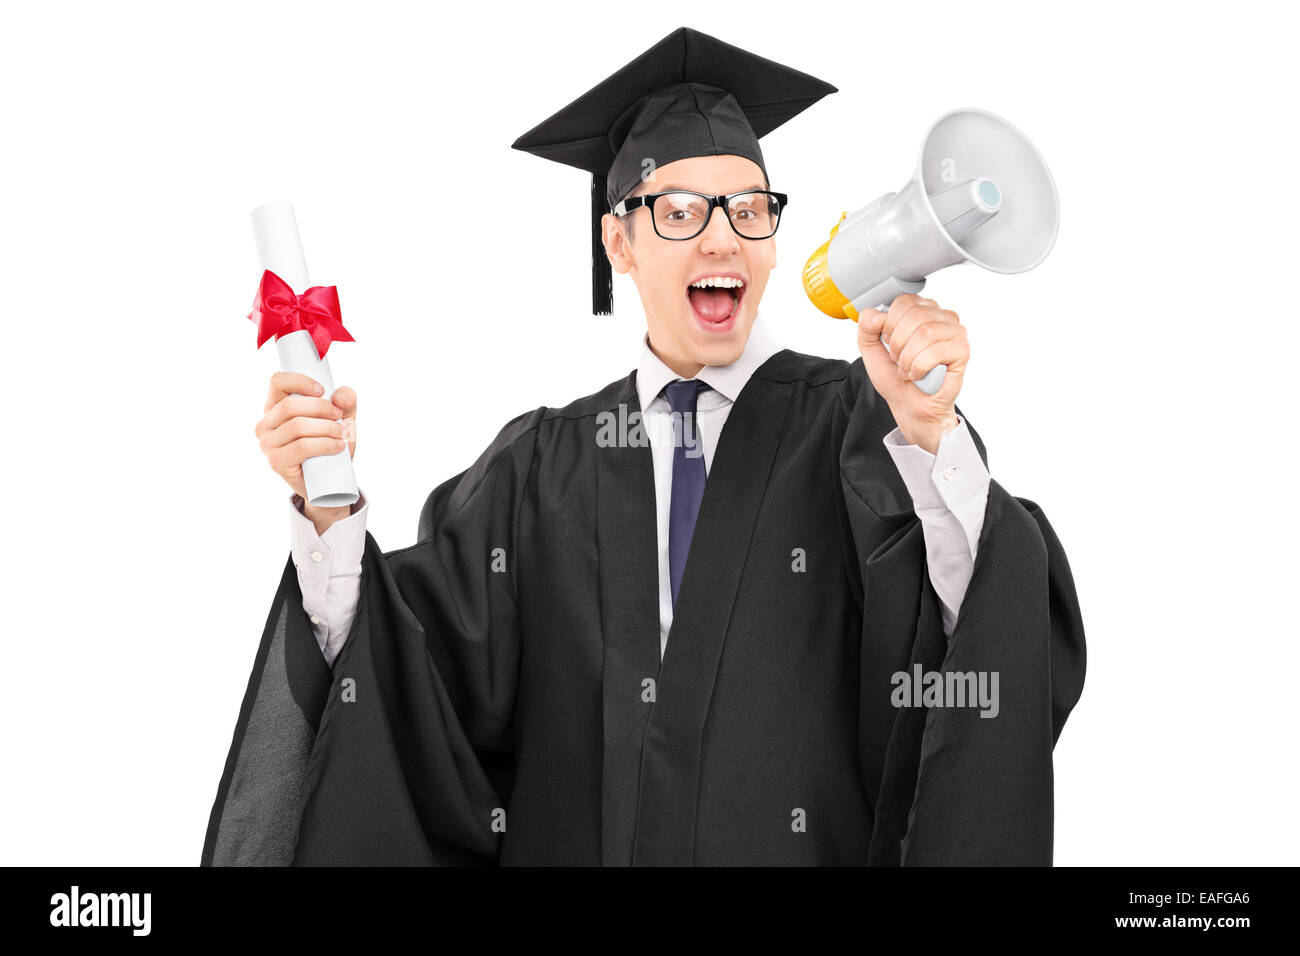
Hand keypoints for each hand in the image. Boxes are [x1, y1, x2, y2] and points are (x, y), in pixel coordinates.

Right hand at [255, 372, 356, 502]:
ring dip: (326, 428)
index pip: (277, 382)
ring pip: (297, 426)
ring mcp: (268, 444)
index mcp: (276, 406)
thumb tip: (340, 397)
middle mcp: (266, 423)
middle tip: (339, 416)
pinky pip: (301, 447)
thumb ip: (346, 401)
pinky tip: (338, 446)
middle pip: (290, 406)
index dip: (300, 381)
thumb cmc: (331, 442)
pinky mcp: (276, 462)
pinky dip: (325, 444)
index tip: (323, 390)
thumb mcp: (343, 418)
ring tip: (341, 433)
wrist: (330, 480)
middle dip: (321, 408)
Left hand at [857, 293, 967, 453]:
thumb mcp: (870, 348)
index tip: (888, 342)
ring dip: (908, 358)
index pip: (904, 301)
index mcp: (922, 309)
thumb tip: (876, 315)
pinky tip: (919, 375)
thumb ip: (866, 326)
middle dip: (898, 343)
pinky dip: (919, 368)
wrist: (908, 405)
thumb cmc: (895, 376)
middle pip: (915, 315)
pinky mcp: (962, 350)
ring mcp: (955, 332)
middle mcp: (941, 317)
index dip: (889, 325)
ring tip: (907, 368)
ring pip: (925, 333)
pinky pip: (936, 352)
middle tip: (898, 359)